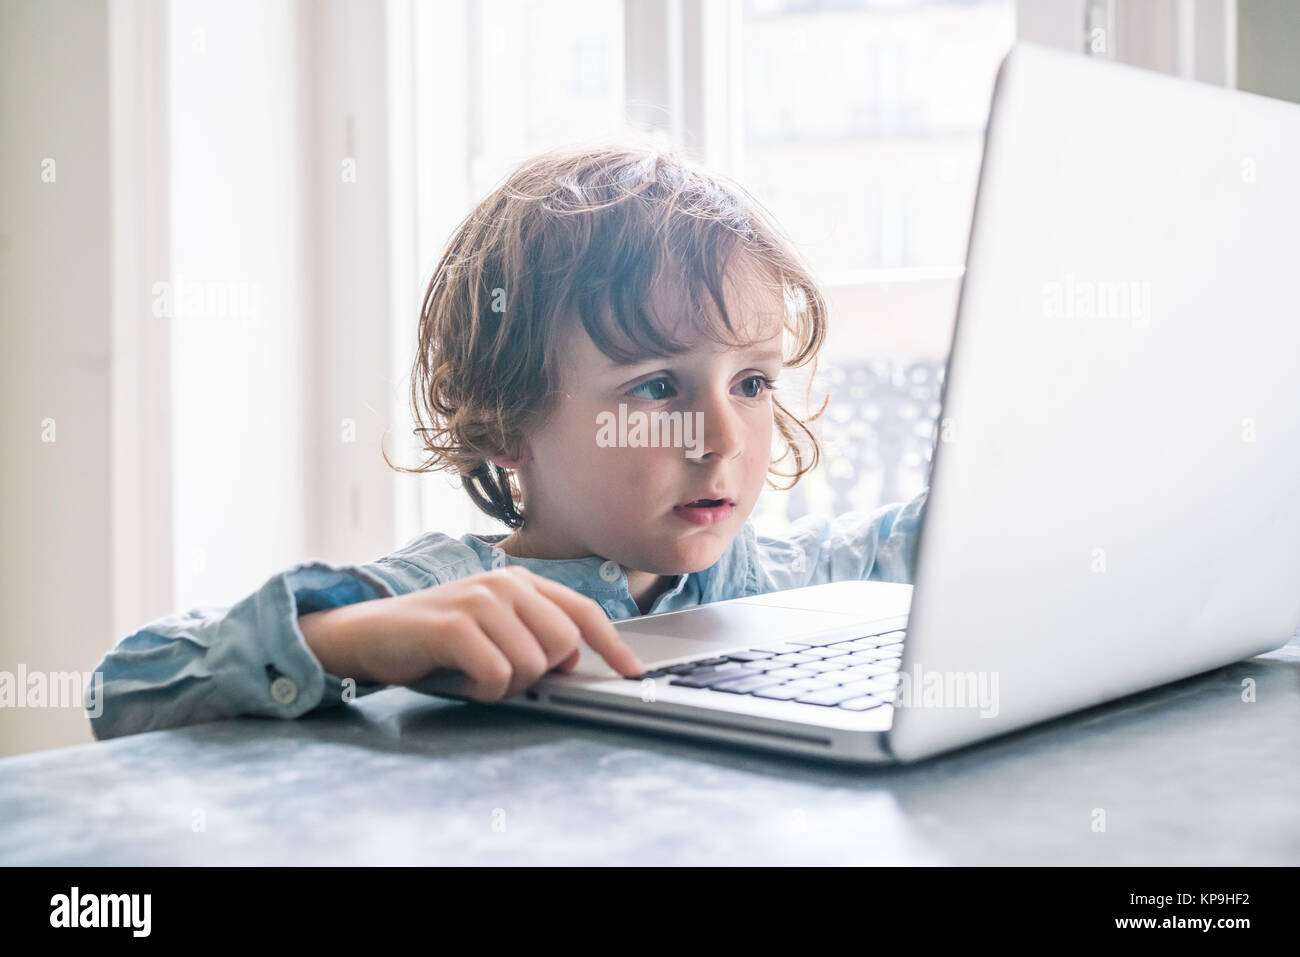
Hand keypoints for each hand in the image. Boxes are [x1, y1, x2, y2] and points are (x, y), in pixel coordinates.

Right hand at [303, 566, 644, 701]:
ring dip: (507, 684)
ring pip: (533, 664)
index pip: (583, 611)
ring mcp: (479, 600)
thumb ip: (533, 634)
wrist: (367, 634)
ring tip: (476, 672)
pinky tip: (462, 679)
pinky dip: (482, 690)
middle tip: (502, 672)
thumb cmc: (434, 638)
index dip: (613, 644)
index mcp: (519, 582)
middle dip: (540, 672)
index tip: (632, 672)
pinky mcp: (454, 625)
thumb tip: (572, 662)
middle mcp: (504, 584)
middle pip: (563, 644)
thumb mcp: (491, 628)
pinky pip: (498, 676)